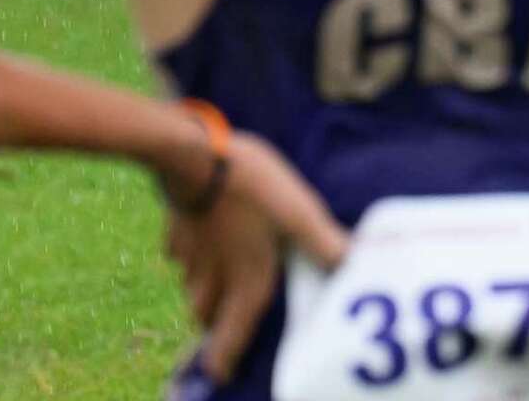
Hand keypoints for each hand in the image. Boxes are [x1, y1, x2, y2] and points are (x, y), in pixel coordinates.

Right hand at [164, 132, 349, 382]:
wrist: (188, 154)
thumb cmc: (249, 186)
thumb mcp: (298, 212)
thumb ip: (325, 242)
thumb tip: (355, 263)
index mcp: (245, 281)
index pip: (230, 336)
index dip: (223, 360)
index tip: (218, 376)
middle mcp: (213, 275)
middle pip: (205, 316)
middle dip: (216, 325)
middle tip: (227, 322)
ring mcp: (188, 253)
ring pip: (190, 288)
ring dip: (203, 294)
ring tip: (216, 285)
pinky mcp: (173, 228)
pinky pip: (177, 256)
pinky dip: (188, 259)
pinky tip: (198, 243)